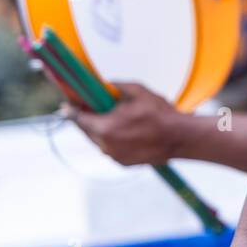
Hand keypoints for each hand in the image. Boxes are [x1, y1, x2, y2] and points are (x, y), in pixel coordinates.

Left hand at [63, 82, 183, 166]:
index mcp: (105, 128)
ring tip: (114, 117)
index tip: (66, 104)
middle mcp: (105, 145)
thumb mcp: (138, 91)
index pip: (78, 118)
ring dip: (101, 129)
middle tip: (92, 106)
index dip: (71, 109)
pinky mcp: (123, 162)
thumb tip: (103, 84)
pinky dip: (113, 139)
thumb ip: (116, 86)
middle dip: (87, 118)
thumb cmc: (160, 114)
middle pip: (86, 130)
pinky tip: (126, 130)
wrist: (180, 138)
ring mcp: (114, 156)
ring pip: (98, 140)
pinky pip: (110, 148)